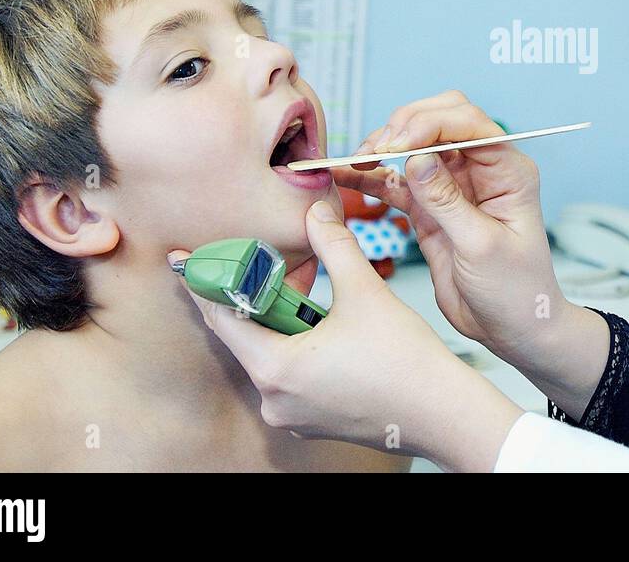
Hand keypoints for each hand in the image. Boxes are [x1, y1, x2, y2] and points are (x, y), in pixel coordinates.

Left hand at [169, 200, 522, 470]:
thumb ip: (333, 246)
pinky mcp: (310, 419)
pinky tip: (323, 324)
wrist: (442, 413)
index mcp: (275, 368)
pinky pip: (288, 374)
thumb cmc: (405, 361)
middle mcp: (273, 398)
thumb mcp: (364, 292)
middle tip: (256, 259)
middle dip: (252, 295)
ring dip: (279, 320)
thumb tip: (316, 210)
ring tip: (306, 289)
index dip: (206, 280)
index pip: (221, 316)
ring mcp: (290, 414)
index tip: (185, 257)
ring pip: (268, 354)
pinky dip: (296, 345)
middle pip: (244, 334)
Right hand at [331, 91, 607, 407]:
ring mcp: (452, 187)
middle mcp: (480, 170)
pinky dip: (370, 177)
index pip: (468, 123)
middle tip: (375, 151)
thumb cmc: (515, 291)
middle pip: (438, 122)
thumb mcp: (481, 247)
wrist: (512, 329)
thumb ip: (446, 201)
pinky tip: (345, 176)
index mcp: (507, 170)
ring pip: (412, 148)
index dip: (429, 124)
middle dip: (403, 127)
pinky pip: (396, 182)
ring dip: (381, 148)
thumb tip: (415, 158)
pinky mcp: (429, 208)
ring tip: (354, 162)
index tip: (396, 144)